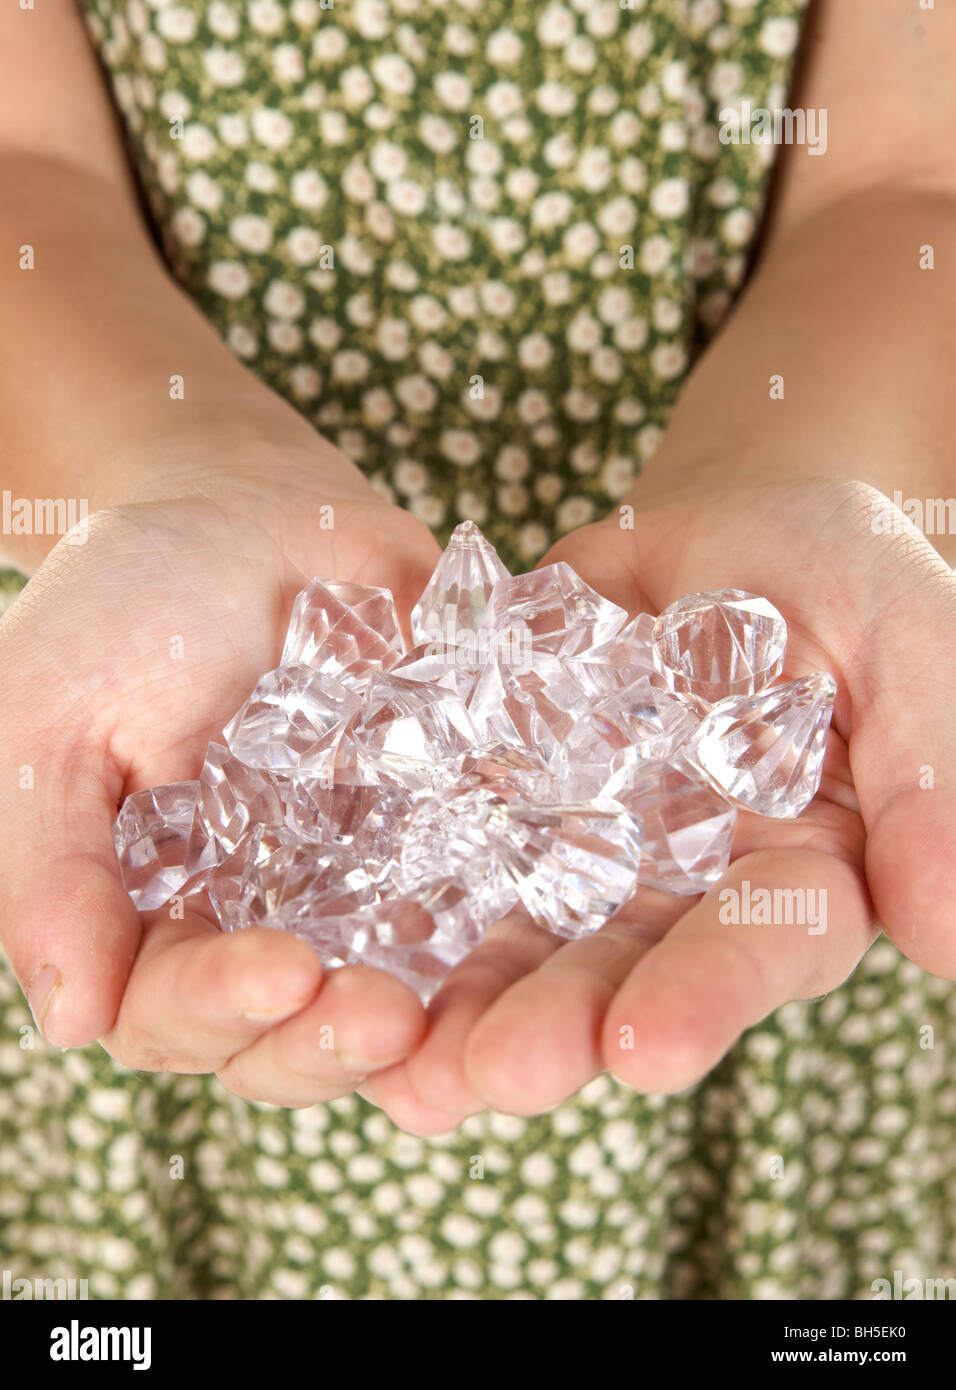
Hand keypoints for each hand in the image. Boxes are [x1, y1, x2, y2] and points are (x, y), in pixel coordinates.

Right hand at [0, 442, 439, 1104]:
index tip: (277, 973)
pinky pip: (479, 898)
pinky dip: (503, 921)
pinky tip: (530, 910)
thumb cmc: (125, 607)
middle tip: (382, 1014)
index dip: (216, 1010)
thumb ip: (49, 861)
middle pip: (287, 1038)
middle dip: (328, 1041)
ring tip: (443, 997)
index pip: (172, 1013)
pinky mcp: (442, 833)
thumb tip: (72, 1018)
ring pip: (387, 996)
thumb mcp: (50, 714)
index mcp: (151, 917)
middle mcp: (259, 924)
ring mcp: (359, 887)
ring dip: (420, 1016)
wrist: (241, 510)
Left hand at [359, 478, 955, 1132]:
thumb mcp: (907, 638)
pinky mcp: (494, 809)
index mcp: (795, 877)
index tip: (645, 1047)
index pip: (762, 949)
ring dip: (459, 1004)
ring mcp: (579, 858)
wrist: (724, 526)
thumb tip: (947, 934)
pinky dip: (391, 907)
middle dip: (559, 1024)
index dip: (708, 997)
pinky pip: (437, 859)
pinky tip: (332, 955)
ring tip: (398, 1060)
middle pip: (622, 973)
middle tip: (495, 1071)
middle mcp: (680, 895)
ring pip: (518, 945)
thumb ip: (932, 770)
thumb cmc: (839, 573)